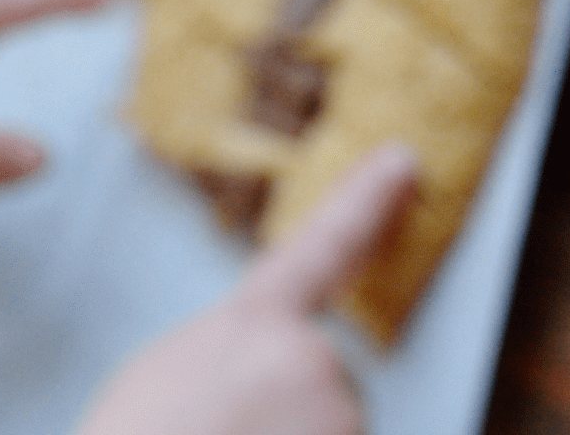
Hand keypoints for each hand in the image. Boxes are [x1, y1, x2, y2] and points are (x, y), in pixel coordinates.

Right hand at [75, 142, 420, 434]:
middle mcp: (309, 355)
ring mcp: (337, 409)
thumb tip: (266, 361)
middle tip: (226, 434)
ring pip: (328, 426)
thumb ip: (238, 343)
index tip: (401, 161)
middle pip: (322, 375)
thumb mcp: (168, 370)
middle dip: (284, 411)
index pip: (325, 243)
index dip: (368, 198)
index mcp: (252, 321)